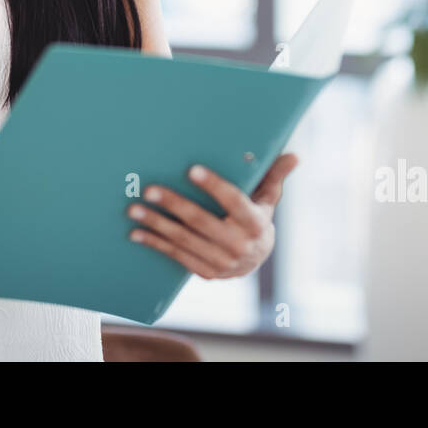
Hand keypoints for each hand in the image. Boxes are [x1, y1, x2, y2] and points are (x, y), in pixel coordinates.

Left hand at [126, 153, 298, 279]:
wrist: (256, 260)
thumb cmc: (258, 217)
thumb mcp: (268, 198)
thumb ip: (275, 176)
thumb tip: (294, 155)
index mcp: (255, 222)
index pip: (233, 200)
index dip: (213, 185)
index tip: (191, 169)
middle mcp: (238, 245)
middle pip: (200, 221)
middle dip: (173, 205)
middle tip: (149, 190)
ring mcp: (221, 262)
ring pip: (183, 240)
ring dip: (156, 224)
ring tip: (134, 209)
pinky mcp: (205, 272)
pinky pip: (176, 256)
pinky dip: (155, 244)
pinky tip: (136, 232)